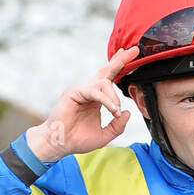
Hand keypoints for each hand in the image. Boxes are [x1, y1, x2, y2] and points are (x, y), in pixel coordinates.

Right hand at [25, 46, 139, 161]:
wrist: (59, 144)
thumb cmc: (78, 140)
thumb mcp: (104, 135)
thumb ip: (117, 126)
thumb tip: (127, 113)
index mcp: (96, 99)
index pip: (109, 79)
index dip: (119, 67)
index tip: (131, 56)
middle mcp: (89, 91)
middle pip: (106, 71)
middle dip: (120, 60)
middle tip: (134, 50)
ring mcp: (81, 90)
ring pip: (104, 84)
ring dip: (114, 98)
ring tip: (116, 111)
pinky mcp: (74, 93)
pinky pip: (95, 92)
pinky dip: (107, 101)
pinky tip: (113, 110)